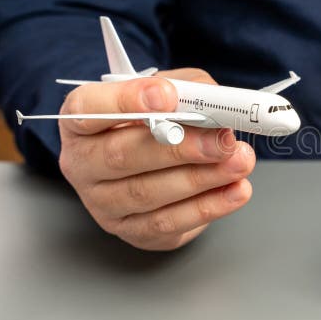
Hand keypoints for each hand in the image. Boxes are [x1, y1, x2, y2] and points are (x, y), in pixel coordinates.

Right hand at [57, 68, 255, 250]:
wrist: (157, 166)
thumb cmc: (160, 122)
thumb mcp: (170, 92)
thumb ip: (188, 89)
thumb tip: (214, 100)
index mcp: (81, 122)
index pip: (86, 109)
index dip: (125, 101)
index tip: (167, 95)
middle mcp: (83, 163)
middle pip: (122, 155)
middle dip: (180, 147)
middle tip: (222, 140)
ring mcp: (102, 202)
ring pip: (148, 192)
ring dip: (202, 178)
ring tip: (240, 163)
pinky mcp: (132, 230)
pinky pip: (169, 221)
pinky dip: (208, 206)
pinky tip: (236, 190)